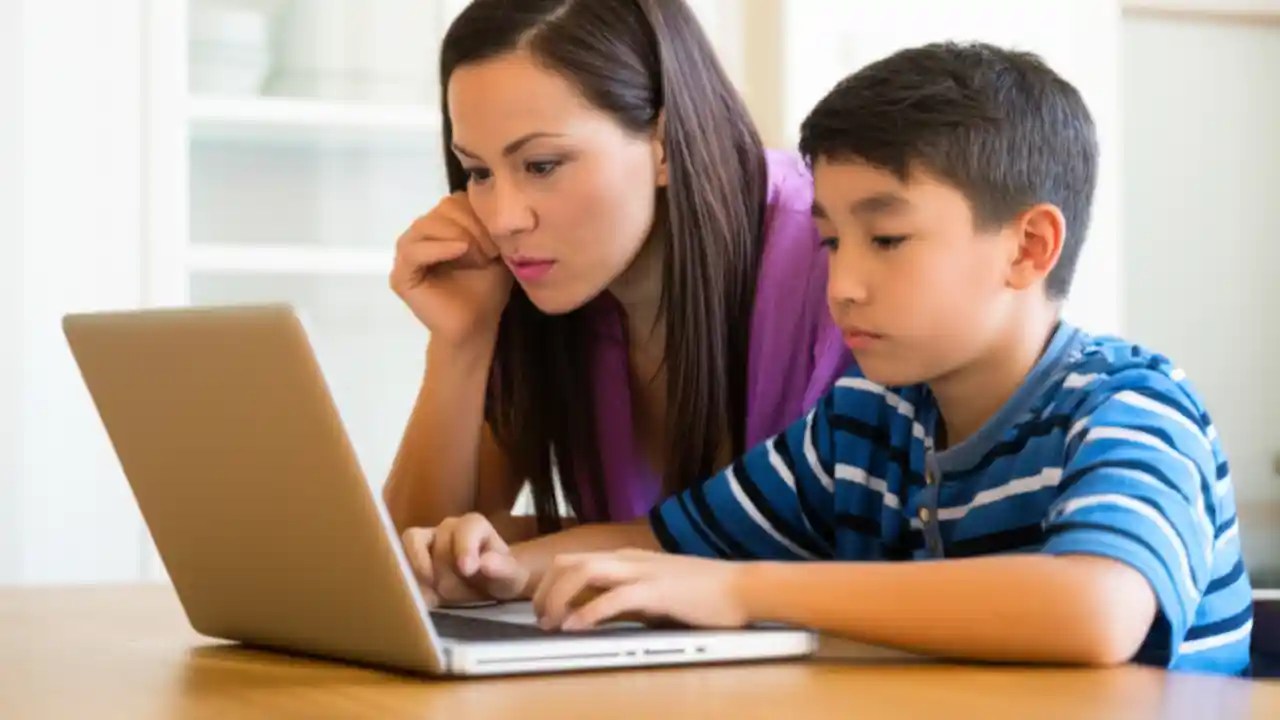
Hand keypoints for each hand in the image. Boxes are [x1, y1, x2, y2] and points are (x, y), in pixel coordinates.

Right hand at [390, 192, 512, 344]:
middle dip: (472, 226)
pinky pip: (414, 251)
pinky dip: (439, 247)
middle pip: (443, 209)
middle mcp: (421, 235)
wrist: (477, 326)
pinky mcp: (401, 275)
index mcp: (441, 226)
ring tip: (480, 257)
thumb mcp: (495, 250)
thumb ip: (489, 224)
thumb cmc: (487, 289)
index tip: (500, 237)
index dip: (478, 213)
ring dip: (459, 236)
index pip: (455, 201)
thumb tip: (496, 200)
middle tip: (492, 251)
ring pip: (427, 225)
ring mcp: (408, 254)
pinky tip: (461, 251)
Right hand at [400, 513, 530, 606]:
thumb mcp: (511, 575)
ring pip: (413, 545)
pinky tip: (421, 598)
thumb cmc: (501, 575)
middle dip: (446, 573)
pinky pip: (402, 558)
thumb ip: (501, 568)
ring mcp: (428, 538)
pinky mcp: (413, 554)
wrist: (488, 584)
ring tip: (431, 596)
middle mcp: (449, 527)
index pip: (465, 529)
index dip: (464, 547)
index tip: (467, 570)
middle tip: (454, 595)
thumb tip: (485, 563)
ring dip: (420, 572)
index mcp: (474, 525)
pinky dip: (409, 579)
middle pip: (439, 545)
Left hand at [532, 549, 750, 630]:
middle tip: (539, 619)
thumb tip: (599, 611)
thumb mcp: (656, 590)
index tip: (542, 609)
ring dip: (558, 598)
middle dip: (545, 590)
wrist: (742, 587)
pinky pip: (612, 598)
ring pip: (583, 573)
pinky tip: (576, 627)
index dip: (550, 584)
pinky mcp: (656, 591)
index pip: (575, 561)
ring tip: (550, 623)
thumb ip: (628, 595)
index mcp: (628, 558)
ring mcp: (642, 572)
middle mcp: (629, 559)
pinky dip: (588, 612)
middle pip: (569, 563)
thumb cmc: (704, 592)